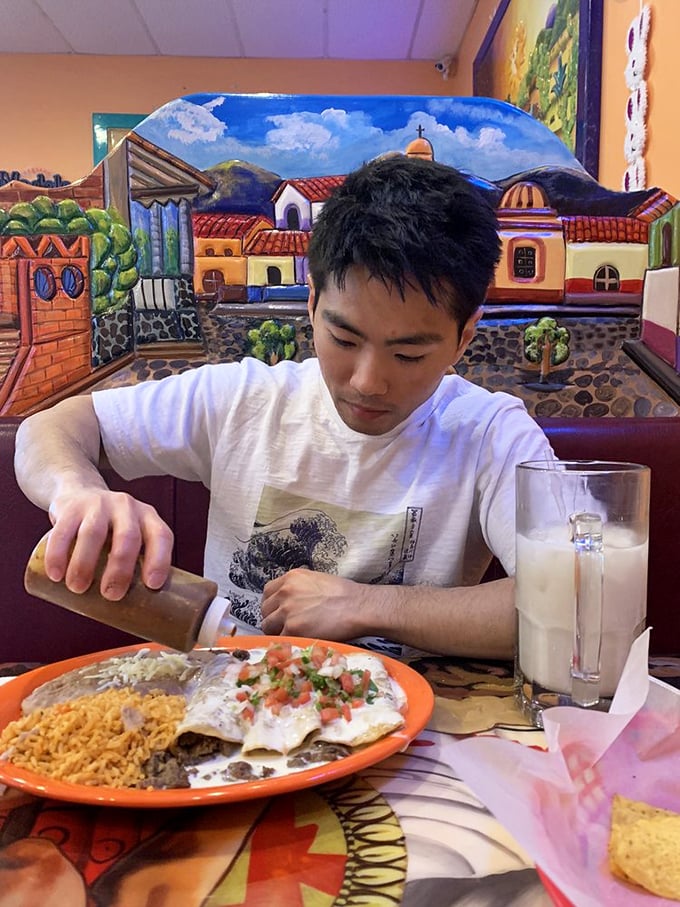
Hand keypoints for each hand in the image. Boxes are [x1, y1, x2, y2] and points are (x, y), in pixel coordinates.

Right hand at [44, 488, 173, 600]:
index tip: (152, 585)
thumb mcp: (131, 538)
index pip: (161, 536)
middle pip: (127, 537)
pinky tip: (55, 574)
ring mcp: (98, 504)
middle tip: (111, 595)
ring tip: (78, 589)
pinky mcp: (71, 508)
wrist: (80, 494)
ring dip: (85, 564)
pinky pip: (63, 530)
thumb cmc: (112, 530)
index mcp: (148, 518)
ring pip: (93, 533)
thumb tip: (142, 617)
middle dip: (120, 569)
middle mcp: (127, 507)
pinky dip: (58, 554)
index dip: (160, 559)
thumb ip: (135, 567)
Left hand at [260, 568, 366, 639]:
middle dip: (273, 619)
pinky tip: (298, 641)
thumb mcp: (316, 581)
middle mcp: (285, 591)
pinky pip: (279, 639)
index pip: (268, 591)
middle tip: (285, 627)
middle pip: (264, 609)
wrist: (359, 607)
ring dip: (277, 632)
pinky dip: (287, 642)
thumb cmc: (345, 595)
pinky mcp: (292, 628)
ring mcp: (287, 610)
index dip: (272, 604)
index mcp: (291, 577)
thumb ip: (298, 588)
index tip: (278, 612)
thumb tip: (290, 602)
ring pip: (267, 625)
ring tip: (292, 636)